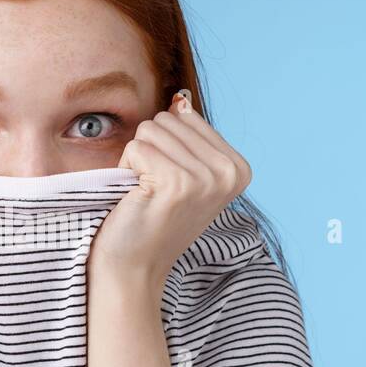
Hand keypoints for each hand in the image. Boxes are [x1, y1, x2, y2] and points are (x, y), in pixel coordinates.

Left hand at [88, 92, 252, 297]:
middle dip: (151, 150)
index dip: (167, 146)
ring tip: (147, 194)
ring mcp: (205, 178)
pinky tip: (138, 198)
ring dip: (138, 160)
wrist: (135, 267)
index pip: (188, 117)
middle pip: (169, 119)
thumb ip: (188, 136)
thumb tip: (181, 99)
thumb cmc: (153, 219)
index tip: (172, 185)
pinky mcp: (176, 183)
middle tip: (155, 190)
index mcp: (238, 168)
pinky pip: (137, 147)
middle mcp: (229, 172)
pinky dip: (127, 170)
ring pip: (151, 129)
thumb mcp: (184, 174)